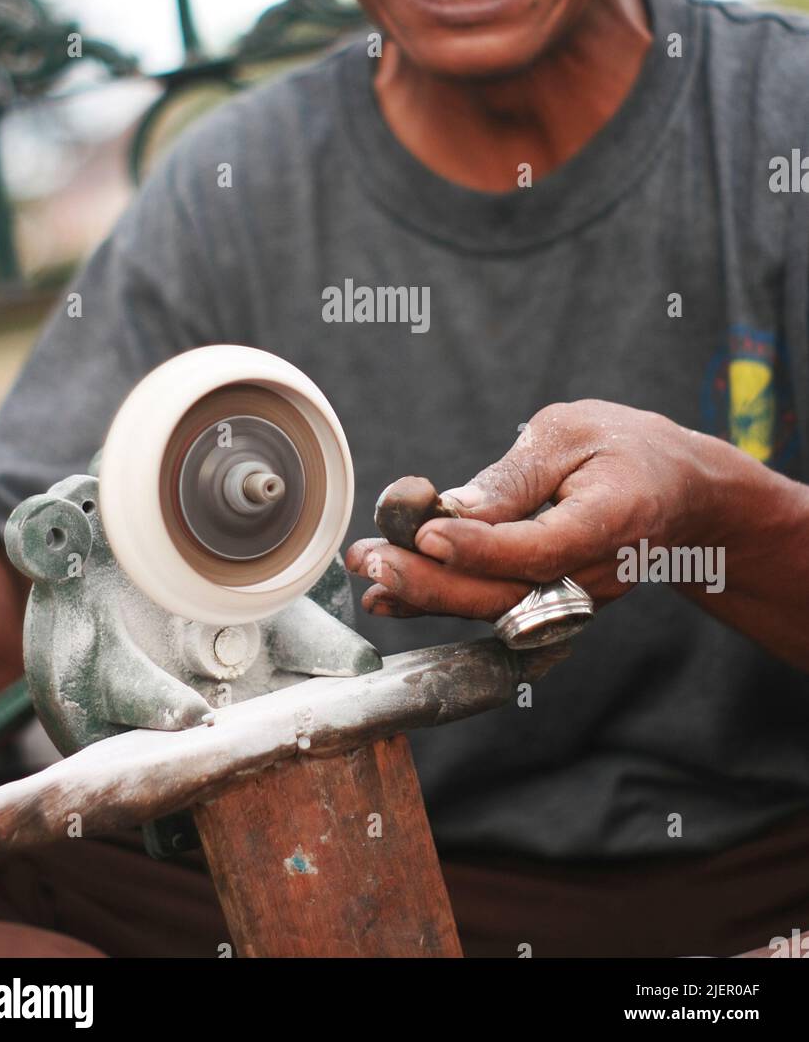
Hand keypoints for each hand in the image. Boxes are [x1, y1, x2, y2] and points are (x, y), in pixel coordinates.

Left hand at [346, 400, 721, 621]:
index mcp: (611, 521)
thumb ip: (517, 476)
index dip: (481, 547)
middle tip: (367, 556)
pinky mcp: (550, 602)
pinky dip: (440, 600)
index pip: (539, 548)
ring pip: (492, 608)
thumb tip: (453, 508)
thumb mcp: (573, 433)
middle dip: (429, 580)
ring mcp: (573, 597)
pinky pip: (493, 607)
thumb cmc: (626, 449)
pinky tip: (389, 593)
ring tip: (364, 567)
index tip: (426, 533)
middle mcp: (593, 575)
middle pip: (505, 593)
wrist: (678, 493)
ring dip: (422, 592)